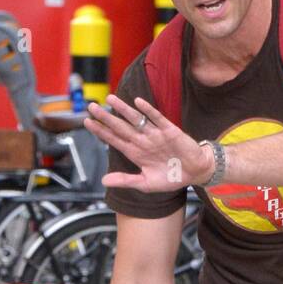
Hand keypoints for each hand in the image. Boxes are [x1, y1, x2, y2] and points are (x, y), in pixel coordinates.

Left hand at [85, 94, 214, 192]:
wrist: (195, 173)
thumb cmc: (170, 178)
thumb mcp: (145, 184)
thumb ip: (125, 180)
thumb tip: (104, 181)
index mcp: (135, 152)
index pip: (114, 139)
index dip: (101, 131)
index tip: (87, 122)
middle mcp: (142, 141)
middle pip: (120, 127)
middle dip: (106, 117)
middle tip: (91, 106)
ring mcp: (155, 134)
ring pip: (136, 120)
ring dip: (123, 110)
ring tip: (110, 99)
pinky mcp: (170, 131)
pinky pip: (157, 118)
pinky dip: (148, 111)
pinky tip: (138, 102)